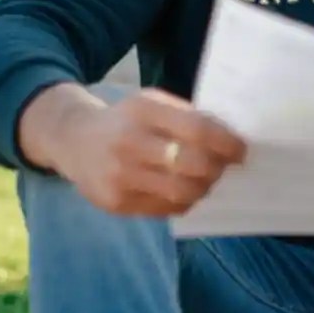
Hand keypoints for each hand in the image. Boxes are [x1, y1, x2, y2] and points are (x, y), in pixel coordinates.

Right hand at [53, 87, 247, 216]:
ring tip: (204, 180)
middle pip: (193, 164)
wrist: (73, 140)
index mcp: (143, 110)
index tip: (240, 150)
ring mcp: (121, 176)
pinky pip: (165, 209)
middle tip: (223, 167)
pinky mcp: (116, 203)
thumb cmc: (124, 120)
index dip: (226, 143)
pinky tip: (182, 190)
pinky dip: (183, 201)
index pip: (197, 130)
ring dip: (203, 188)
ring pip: (182, 192)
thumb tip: (229, 139)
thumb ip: (186, 117)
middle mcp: (129, 142)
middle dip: (217, 169)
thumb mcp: (150, 104)